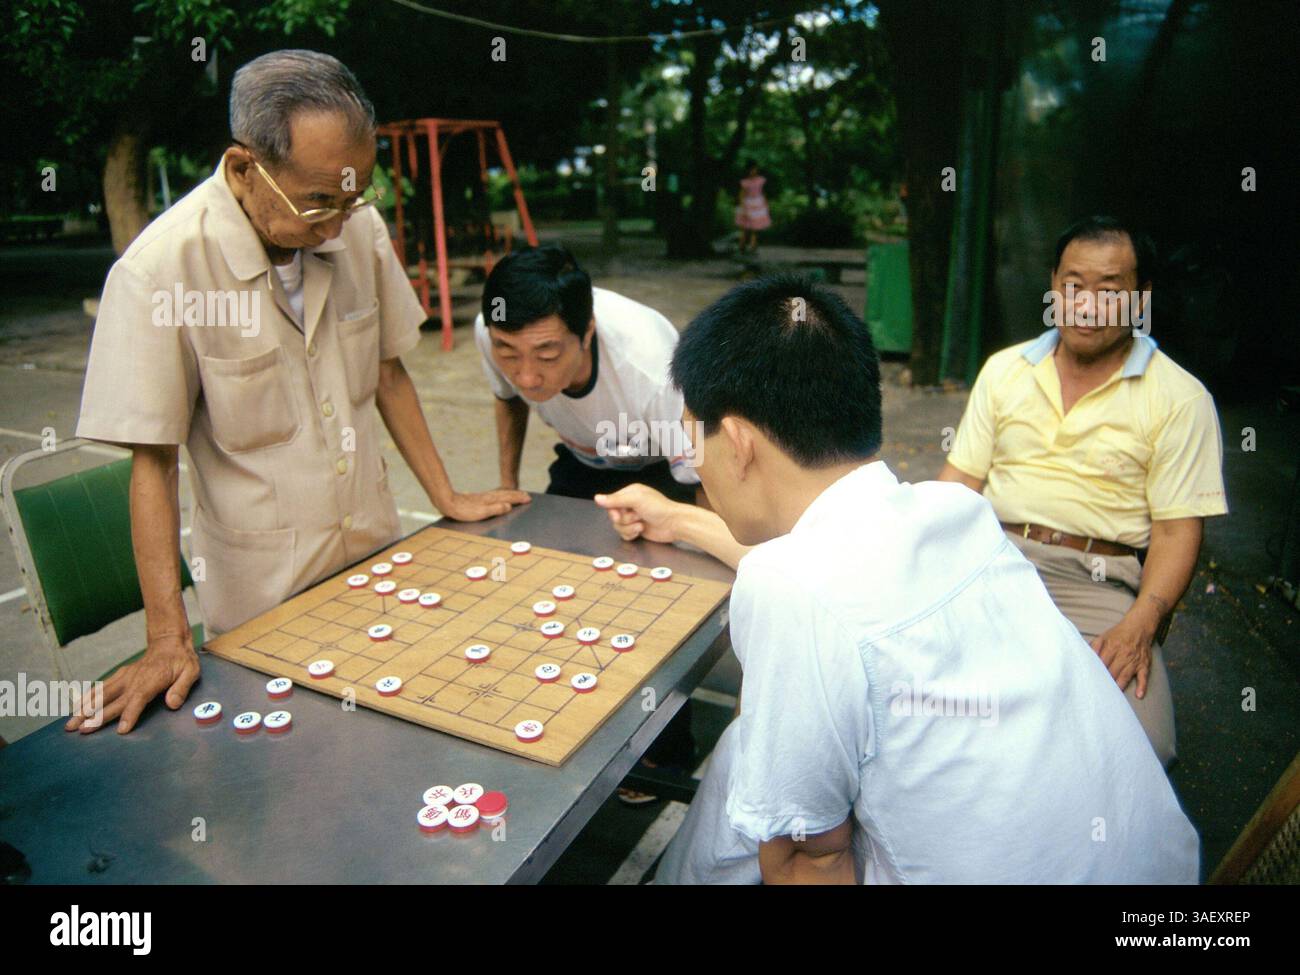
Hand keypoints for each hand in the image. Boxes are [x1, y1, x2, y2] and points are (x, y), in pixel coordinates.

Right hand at [65, 633, 200, 734]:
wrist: (169, 643)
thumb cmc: (182, 660)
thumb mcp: (191, 672)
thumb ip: (181, 688)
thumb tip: (172, 704)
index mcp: (151, 680)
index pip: (138, 699)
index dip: (130, 714)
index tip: (121, 730)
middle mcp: (133, 679)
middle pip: (113, 700)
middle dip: (97, 716)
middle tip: (82, 730)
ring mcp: (124, 677)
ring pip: (101, 694)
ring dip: (85, 709)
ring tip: (71, 723)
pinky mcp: (119, 676)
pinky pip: (101, 687)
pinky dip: (87, 697)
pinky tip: (76, 708)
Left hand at [437, 488, 529, 521]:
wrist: (448, 502)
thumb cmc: (463, 510)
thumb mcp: (481, 513)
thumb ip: (495, 509)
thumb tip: (508, 506)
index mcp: (491, 500)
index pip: (508, 498)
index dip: (518, 499)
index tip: (528, 499)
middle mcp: (488, 497)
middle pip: (506, 495)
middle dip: (517, 495)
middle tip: (526, 496)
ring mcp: (483, 497)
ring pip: (501, 494)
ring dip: (510, 494)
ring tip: (517, 495)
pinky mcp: (478, 498)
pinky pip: (495, 495)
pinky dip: (501, 495)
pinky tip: (499, 496)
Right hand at [594, 484, 686, 543]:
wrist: (674, 524)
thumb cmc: (659, 508)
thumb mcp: (636, 500)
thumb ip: (615, 500)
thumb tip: (596, 498)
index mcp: (630, 493)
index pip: (611, 502)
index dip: (613, 511)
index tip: (619, 515)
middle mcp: (630, 504)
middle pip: (613, 516)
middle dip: (623, 520)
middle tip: (635, 518)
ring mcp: (633, 517)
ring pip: (618, 526)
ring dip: (629, 528)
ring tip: (641, 525)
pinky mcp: (637, 530)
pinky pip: (624, 534)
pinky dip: (631, 534)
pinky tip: (641, 531)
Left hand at [1089, 608, 1157, 697]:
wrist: (1139, 627)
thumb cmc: (1118, 635)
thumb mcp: (1103, 637)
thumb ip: (1094, 647)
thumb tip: (1085, 656)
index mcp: (1112, 647)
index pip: (1102, 663)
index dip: (1096, 673)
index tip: (1090, 682)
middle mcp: (1124, 655)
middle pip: (1112, 671)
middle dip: (1105, 682)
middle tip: (1098, 692)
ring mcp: (1134, 661)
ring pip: (1125, 676)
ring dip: (1119, 686)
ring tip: (1112, 696)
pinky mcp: (1144, 665)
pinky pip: (1144, 677)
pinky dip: (1142, 686)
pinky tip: (1139, 695)